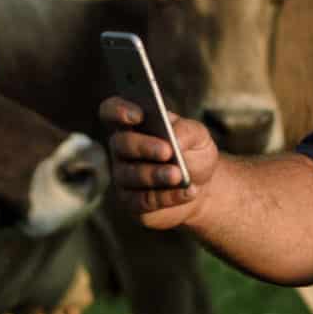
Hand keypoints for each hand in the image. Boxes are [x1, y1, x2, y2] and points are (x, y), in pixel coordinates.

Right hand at [99, 96, 218, 229]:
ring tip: (178, 175)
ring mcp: (124, 177)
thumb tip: (174, 137)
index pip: (111, 111)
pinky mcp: (132, 202)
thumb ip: (186, 130)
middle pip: (121, 144)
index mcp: (133, 124)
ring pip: (130, 175)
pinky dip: (168, 196)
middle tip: (167, 151)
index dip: (119, 111)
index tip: (138, 115)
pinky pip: (143, 201)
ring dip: (155, 175)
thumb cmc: (192, 153)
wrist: (201, 187)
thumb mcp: (198, 136)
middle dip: (143, 146)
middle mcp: (122, 150)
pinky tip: (188, 191)